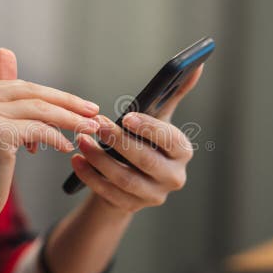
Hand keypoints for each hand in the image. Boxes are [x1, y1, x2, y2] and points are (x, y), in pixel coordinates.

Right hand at [0, 48, 100, 228]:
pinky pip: (38, 129)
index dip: (51, 96)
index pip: (18, 86)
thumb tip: (6, 51)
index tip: (78, 104)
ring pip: (38, 110)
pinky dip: (56, 137)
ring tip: (90, 128)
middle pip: (30, 93)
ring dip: (69, 119)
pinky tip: (65, 147)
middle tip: (93, 111)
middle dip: (65, 103)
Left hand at [70, 64, 203, 214]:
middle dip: (119, 142)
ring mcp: (154, 196)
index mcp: (182, 151)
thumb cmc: (146, 140)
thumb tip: (196, 64)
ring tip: (82, 141)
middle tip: (97, 125)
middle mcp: (174, 176)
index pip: (170, 140)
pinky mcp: (132, 207)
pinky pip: (108, 194)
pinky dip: (90, 177)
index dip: (148, 128)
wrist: (131, 177)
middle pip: (146, 161)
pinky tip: (76, 161)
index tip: (126, 116)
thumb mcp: (159, 118)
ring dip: (99, 159)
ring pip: (125, 179)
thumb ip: (174, 92)